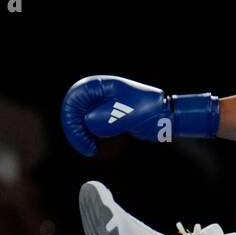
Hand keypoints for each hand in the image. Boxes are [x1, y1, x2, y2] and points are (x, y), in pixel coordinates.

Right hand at [61, 75, 219, 155]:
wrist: (163, 115)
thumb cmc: (149, 109)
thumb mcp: (129, 114)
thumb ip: (107, 118)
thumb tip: (88, 123)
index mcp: (98, 85)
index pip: (73, 100)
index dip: (73, 122)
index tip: (85, 142)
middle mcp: (95, 93)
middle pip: (72, 111)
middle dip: (76, 132)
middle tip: (88, 150)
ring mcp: (97, 105)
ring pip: (78, 121)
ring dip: (82, 136)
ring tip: (93, 149)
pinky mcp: (102, 116)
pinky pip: (87, 127)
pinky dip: (88, 137)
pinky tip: (95, 147)